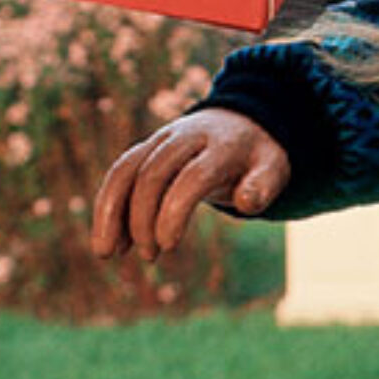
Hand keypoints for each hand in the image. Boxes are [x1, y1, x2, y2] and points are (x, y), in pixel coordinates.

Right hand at [92, 111, 291, 259]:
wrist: (240, 122)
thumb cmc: (257, 156)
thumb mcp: (273, 168)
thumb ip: (262, 186)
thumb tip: (246, 203)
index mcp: (218, 145)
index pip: (191, 176)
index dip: (174, 210)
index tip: (167, 246)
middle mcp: (183, 138)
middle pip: (152, 172)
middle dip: (142, 217)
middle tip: (149, 256)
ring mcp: (161, 141)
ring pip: (126, 168)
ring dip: (110, 210)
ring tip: (105, 253)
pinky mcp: (147, 150)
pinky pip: (120, 173)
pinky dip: (109, 205)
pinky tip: (112, 242)